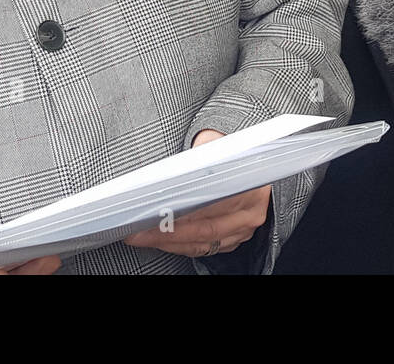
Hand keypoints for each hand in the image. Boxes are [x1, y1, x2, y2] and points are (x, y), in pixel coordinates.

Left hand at [123, 129, 270, 256]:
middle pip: (204, 228)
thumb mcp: (220, 144)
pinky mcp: (234, 240)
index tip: (157, 211)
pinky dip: (181, 246)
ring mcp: (243, 230)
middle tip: (139, 231)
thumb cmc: (234, 155)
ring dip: (170, 242)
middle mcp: (249, 214)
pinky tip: (162, 241)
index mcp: (250, 187)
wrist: (255, 165)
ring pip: (202, 244)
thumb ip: (203, 150)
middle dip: (167, 233)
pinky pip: (204, 249)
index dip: (183, 211)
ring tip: (144, 236)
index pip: (213, 204)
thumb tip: (180, 163)